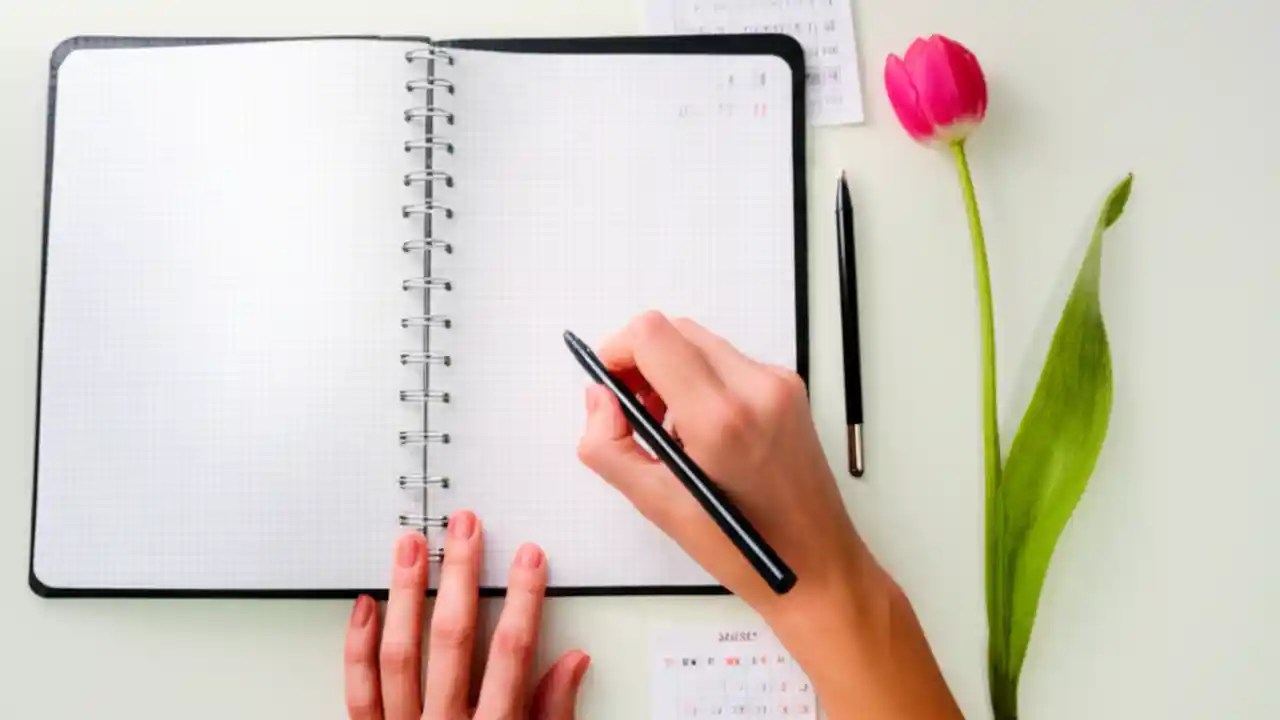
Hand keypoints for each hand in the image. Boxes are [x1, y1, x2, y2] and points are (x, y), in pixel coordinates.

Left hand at [343, 513, 589, 719]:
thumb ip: (552, 715)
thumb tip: (573, 662)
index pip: (511, 654)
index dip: (523, 600)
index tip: (529, 559)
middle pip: (452, 640)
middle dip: (460, 576)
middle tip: (464, 529)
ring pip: (400, 653)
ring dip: (405, 593)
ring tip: (409, 547)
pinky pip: (359, 689)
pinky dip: (359, 644)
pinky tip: (367, 604)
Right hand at [575, 312, 960, 719]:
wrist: (818, 565)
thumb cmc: (745, 548)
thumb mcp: (658, 505)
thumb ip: (609, 445)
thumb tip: (598, 398)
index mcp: (721, 417)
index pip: (653, 335)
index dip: (617, 352)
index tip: (608, 386)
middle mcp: (756, 387)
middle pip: (675, 330)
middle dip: (641, 362)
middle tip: (631, 412)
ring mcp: (779, 384)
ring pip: (701, 344)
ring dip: (670, 372)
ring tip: (668, 431)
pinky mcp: (790, 389)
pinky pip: (728, 363)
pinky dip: (701, 383)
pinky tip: (701, 434)